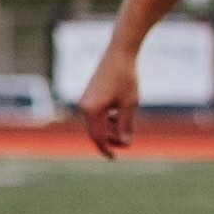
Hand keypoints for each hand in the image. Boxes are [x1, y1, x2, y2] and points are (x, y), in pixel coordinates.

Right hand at [80, 43, 141, 159]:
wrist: (119, 54)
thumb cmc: (125, 78)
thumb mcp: (129, 104)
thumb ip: (126, 126)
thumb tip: (124, 143)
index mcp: (92, 110)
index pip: (97, 137)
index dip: (106, 149)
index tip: (114, 158)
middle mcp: (84, 106)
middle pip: (95, 131)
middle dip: (110, 138)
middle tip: (126, 140)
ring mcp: (85, 101)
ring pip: (96, 123)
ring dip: (110, 128)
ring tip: (126, 125)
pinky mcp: (89, 96)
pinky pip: (96, 114)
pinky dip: (107, 119)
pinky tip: (119, 115)